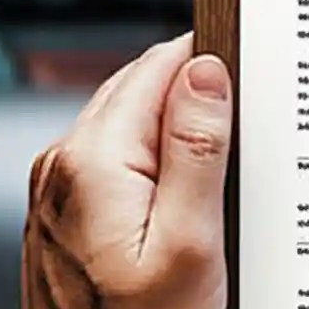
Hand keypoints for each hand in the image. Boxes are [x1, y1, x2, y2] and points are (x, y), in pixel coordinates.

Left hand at [22, 33, 231, 308]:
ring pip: (132, 120)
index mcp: (92, 161)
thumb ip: (196, 149)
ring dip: (178, 129)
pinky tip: (186, 196)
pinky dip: (156, 159)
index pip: (158, 67)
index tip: (251, 83)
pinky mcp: (65, 211)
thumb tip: (205, 72)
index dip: (211, 65)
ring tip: (220, 173)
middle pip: (143, 87)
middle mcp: (63, 165)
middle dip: (195, 95)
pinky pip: (118, 157)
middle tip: (244, 136)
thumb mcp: (191, 243)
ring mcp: (57, 188)